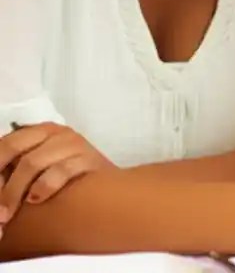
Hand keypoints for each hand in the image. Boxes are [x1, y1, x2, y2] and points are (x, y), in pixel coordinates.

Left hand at [0, 123, 114, 214]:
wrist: (113, 191)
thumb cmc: (70, 182)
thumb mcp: (41, 167)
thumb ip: (18, 167)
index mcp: (39, 131)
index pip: (4, 143)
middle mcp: (56, 132)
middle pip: (13, 148)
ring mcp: (74, 144)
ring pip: (32, 162)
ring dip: (14, 191)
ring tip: (7, 214)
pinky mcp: (90, 159)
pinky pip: (61, 170)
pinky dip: (44, 186)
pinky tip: (35, 200)